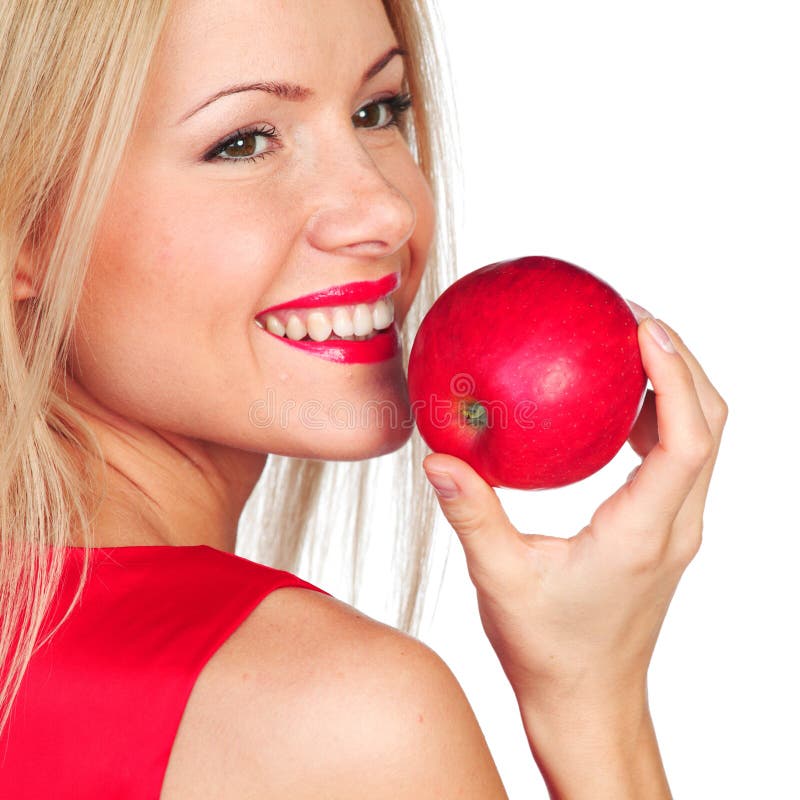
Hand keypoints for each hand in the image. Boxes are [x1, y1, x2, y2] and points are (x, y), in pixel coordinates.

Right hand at [422, 309, 727, 710]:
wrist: (589, 699)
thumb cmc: (550, 649)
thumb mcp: (500, 579)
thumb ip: (473, 515)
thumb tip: (439, 458)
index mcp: (644, 533)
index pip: (687, 439)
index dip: (676, 375)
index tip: (644, 326)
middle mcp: (676, 526)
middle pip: (711, 424)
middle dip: (682, 362)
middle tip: (630, 319)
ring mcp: (677, 530)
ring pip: (701, 440)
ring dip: (676, 386)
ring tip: (626, 348)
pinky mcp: (664, 532)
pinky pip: (676, 459)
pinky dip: (658, 418)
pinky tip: (611, 408)